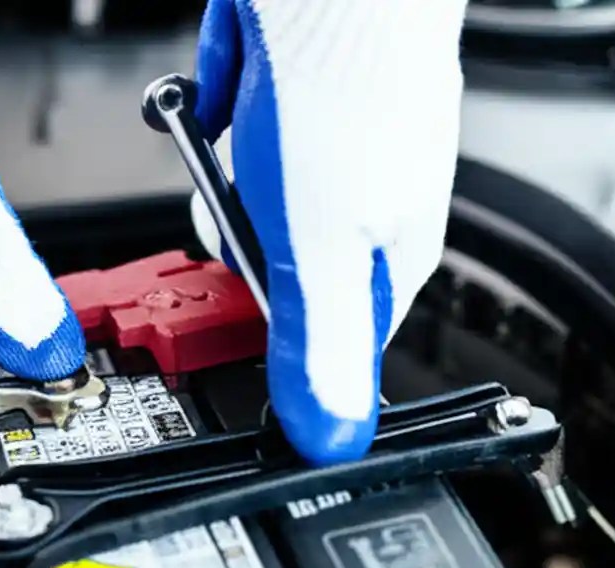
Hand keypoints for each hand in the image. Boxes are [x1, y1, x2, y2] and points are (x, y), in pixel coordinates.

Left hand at [194, 0, 465, 464]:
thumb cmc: (343, 83)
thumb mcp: (317, 246)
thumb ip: (315, 341)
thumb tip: (327, 436)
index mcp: (390, 251)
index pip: (336, 341)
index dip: (278, 353)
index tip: (228, 355)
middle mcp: (369, 200)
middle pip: (287, 269)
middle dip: (239, 251)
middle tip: (225, 228)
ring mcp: (333, 146)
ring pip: (258, 201)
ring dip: (227, 183)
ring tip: (233, 150)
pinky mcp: (297, 99)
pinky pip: (241, 133)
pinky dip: (223, 122)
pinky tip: (230, 104)